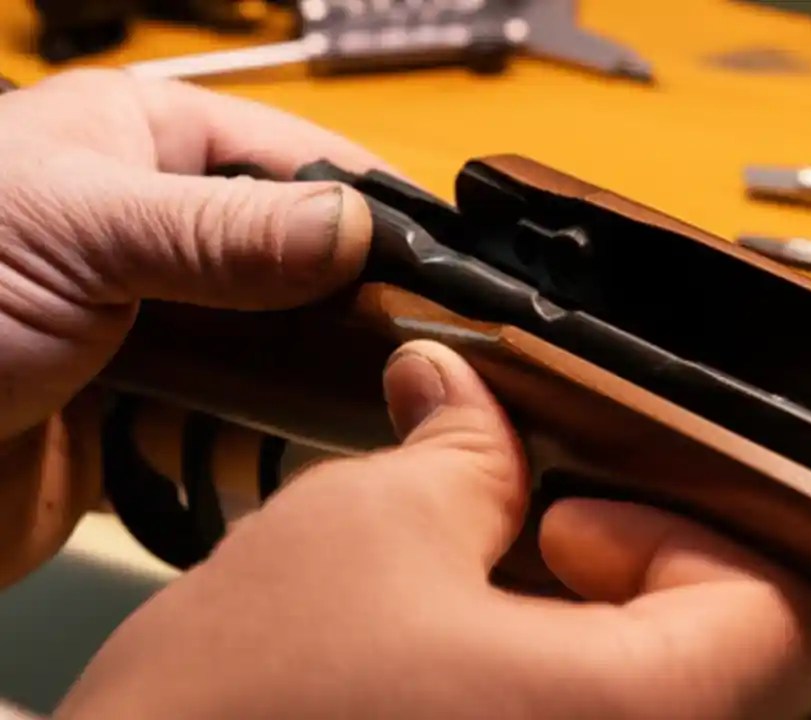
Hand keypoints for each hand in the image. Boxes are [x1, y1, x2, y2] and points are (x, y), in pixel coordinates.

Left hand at [0, 69, 386, 586]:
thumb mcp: (83, 234)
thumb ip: (227, 234)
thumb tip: (358, 226)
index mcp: (142, 145)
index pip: (294, 157)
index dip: (372, 202)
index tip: (447, 260)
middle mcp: (158, 229)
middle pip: (299, 256)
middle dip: (358, 302)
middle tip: (432, 347)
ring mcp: (158, 324)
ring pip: (279, 343)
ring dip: (321, 379)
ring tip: (385, 404)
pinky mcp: (150, 411)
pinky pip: (239, 422)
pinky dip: (272, 440)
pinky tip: (310, 451)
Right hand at [54, 341, 810, 719]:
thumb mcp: (364, 533)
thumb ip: (468, 446)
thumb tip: (468, 386)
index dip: (716, 529)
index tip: (601, 507)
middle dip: (725, 592)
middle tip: (595, 552)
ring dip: (696, 645)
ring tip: (555, 606)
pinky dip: (639, 694)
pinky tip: (528, 660)